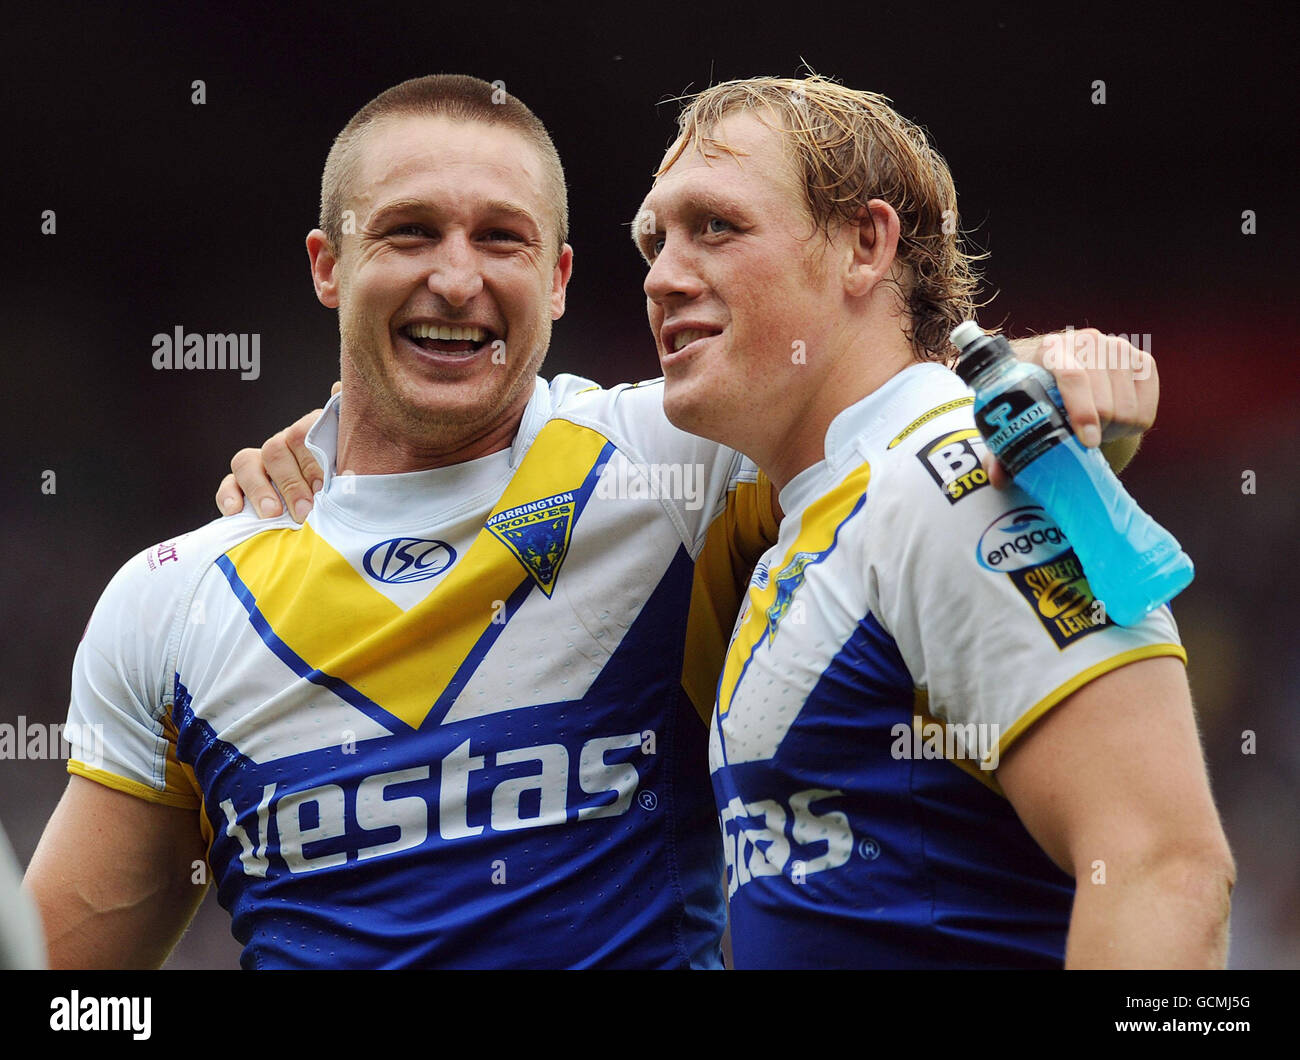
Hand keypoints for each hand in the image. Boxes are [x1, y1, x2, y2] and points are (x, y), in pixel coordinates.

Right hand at [215, 383, 339, 521]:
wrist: (338, 505)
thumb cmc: (350, 482)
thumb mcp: (356, 459)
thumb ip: (347, 430)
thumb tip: (338, 387)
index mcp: (312, 433)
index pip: (303, 434)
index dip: (312, 462)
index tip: (322, 489)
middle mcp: (284, 442)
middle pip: (275, 450)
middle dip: (290, 483)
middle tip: (304, 510)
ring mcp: (261, 462)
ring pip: (247, 463)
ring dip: (260, 489)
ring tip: (273, 514)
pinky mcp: (242, 484)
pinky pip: (229, 483)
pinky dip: (229, 495)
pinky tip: (236, 511)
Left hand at [986, 329, 1158, 487]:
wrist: (1062, 376)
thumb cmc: (1034, 398)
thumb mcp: (1016, 416)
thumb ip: (1001, 447)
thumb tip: (997, 479)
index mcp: (1051, 349)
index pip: (1073, 377)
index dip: (1082, 412)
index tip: (1086, 442)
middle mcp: (1087, 342)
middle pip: (1105, 401)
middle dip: (1095, 430)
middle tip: (1080, 440)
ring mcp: (1117, 349)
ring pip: (1127, 408)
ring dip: (1112, 430)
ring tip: (1093, 429)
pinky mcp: (1142, 363)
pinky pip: (1146, 407)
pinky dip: (1132, 425)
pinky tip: (1112, 424)